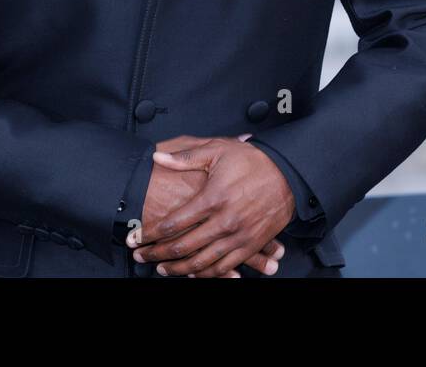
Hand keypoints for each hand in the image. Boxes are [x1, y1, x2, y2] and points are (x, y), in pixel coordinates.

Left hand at [128, 135, 295, 277]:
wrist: (289, 173)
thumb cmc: (254, 160)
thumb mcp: (218, 150)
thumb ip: (185, 157)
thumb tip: (157, 157)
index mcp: (213, 198)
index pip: (172, 223)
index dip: (149, 233)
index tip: (136, 237)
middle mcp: (224, 221)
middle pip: (183, 246)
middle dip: (157, 254)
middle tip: (142, 256)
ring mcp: (239, 236)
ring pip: (202, 262)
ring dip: (178, 269)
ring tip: (162, 269)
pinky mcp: (251, 244)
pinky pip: (225, 267)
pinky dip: (206, 274)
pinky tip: (194, 273)